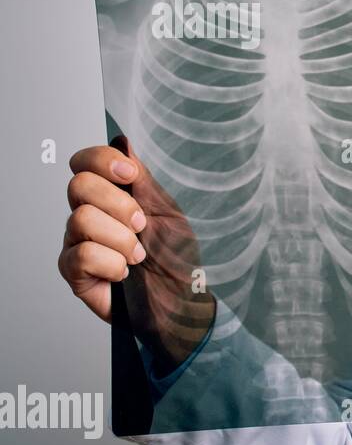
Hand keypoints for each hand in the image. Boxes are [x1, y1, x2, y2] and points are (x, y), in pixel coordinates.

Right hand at [59, 136, 213, 369]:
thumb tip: (123, 144)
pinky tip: (124, 274)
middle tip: (142, 227)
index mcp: (111, 195)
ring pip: (81, 219)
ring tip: (139, 256)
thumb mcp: (168, 213)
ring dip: (121, 239)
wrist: (184, 300)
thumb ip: (143, 182)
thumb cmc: (177, 258)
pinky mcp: (73, 271)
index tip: (131, 176)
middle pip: (78, 186)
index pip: (85, 162)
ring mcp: (77, 241)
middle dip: (120, 206)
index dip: (103, 161)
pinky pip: (81, 254)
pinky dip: (111, 263)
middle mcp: (89, 213)